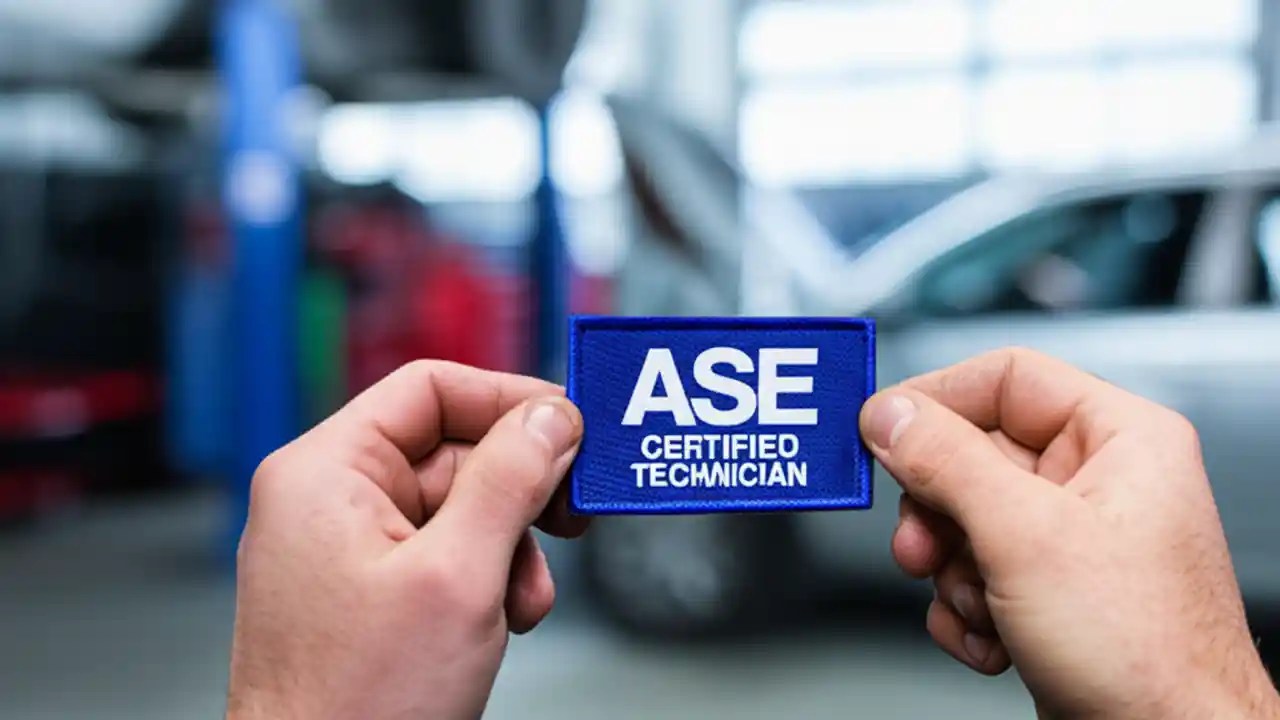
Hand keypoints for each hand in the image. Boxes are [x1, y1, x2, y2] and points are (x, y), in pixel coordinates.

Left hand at [226, 361, 585, 719]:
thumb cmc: (354, 710)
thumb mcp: (457, 578)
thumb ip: (510, 482)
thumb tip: (551, 418)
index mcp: (325, 473)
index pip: (430, 389)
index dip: (509, 401)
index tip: (570, 429)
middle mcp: (328, 501)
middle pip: (453, 449)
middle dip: (519, 492)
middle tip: (571, 514)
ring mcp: (345, 550)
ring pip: (458, 507)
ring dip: (511, 547)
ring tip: (525, 600)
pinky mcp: (368, 593)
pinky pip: (444, 555)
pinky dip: (487, 579)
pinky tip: (504, 620)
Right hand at [860, 348, 1278, 718]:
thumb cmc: (1147, 653)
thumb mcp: (1024, 536)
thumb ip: (946, 462)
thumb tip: (889, 415)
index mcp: (1119, 438)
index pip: (1006, 378)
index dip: (936, 399)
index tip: (882, 430)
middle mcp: (1098, 480)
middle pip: (971, 455)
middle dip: (938, 513)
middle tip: (922, 545)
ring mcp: (1073, 539)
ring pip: (964, 519)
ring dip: (951, 571)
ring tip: (977, 605)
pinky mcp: (1050, 590)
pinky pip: (974, 571)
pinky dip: (965, 608)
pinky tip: (991, 638)